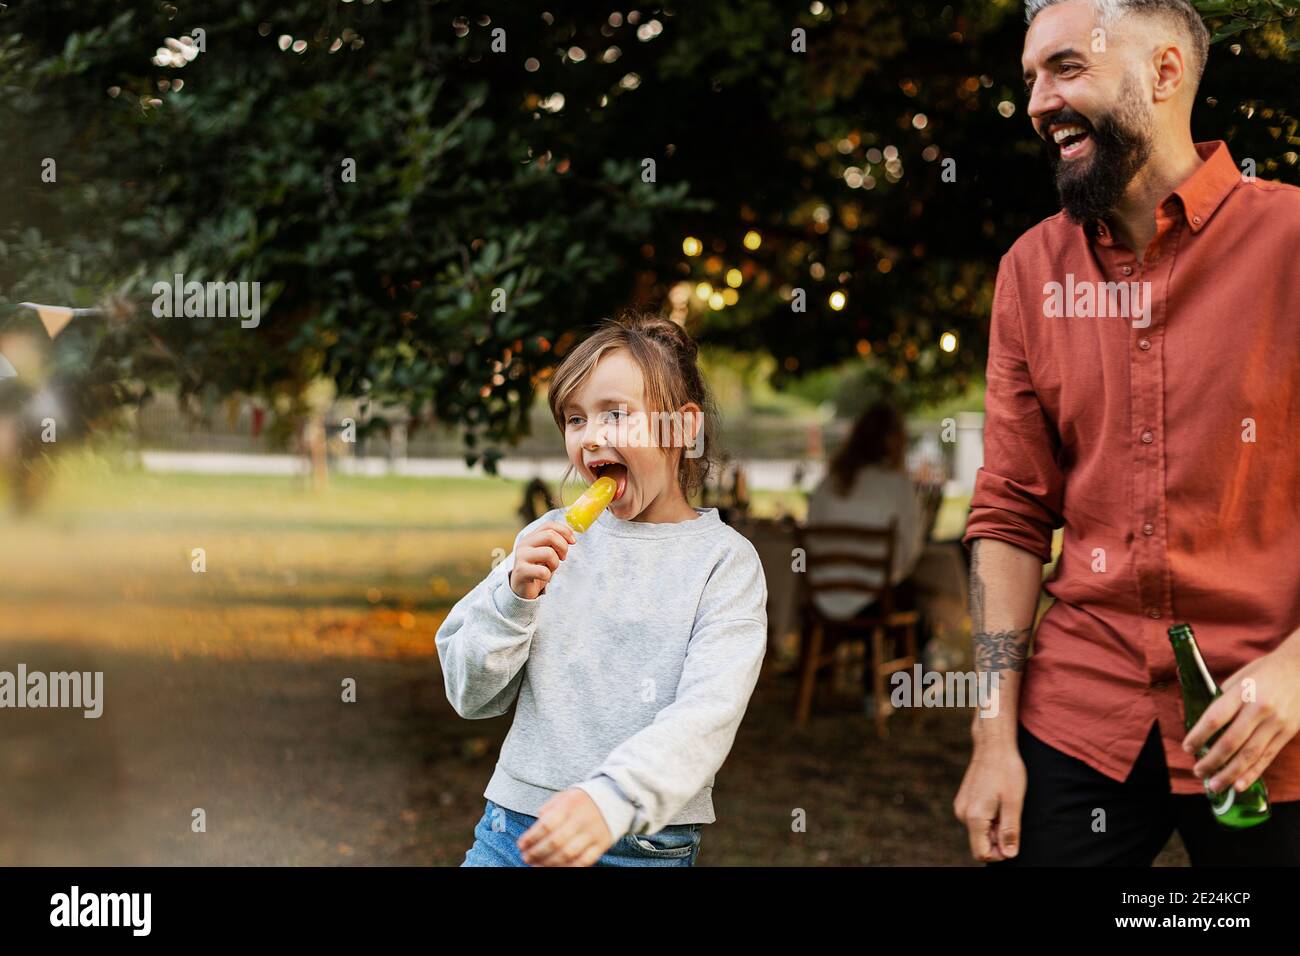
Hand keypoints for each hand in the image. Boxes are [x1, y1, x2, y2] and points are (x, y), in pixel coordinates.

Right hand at [508, 521, 575, 599]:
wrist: (523, 589)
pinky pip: (543, 571)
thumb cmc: (538, 569)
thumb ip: (555, 542)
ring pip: (548, 553)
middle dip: (563, 547)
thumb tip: (571, 536)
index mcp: (531, 537)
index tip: (573, 541)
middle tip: (563, 557)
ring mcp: (521, 557)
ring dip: (555, 563)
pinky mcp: (521, 571)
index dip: (564, 531)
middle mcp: (524, 544)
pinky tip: (543, 577)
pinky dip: (548, 576)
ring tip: (551, 568)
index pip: (549, 525)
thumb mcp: (547, 553)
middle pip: (550, 535)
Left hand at [517, 789, 614, 866]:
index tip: (521, 845)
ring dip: (549, 863)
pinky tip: (556, 868)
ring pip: (568, 854)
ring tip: (537, 865)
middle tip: (526, 857)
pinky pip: (583, 861)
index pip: (546, 825)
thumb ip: (549, 809)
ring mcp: (592, 834)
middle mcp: (581, 820)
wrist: (615, 797)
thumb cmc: (582, 799)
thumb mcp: (564, 796)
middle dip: (537, 853)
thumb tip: (535, 826)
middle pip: (555, 842)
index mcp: (569, 806)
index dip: (531, 838)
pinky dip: (568, 868)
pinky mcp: (601, 845)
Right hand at [954, 739, 1025, 861]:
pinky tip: (997, 800)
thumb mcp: (1014, 802)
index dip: (1000, 853)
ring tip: (1005, 805)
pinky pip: (976, 820)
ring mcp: (961, 806)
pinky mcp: (963, 800)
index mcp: (974, 816)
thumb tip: (1009, 854)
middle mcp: (962, 814)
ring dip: (994, 827)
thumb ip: (1010, 830)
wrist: (993, 745)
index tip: (1012, 839)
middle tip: (1010, 816)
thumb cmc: (1006, 771)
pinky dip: (988, 817)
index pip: (982, 853)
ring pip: (979, 831)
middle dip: (998, 838)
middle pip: (981, 843)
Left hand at [1182, 639, 1299, 793]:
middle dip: (1212, 760)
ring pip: (1250, 754)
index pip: (1216, 717)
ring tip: (1214, 785)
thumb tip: (1204, 723)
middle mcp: (1260, 709)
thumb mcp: (1240, 677)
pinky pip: (1268, 757)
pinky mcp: (1287, 733)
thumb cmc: (1264, 671)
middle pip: (1231, 741)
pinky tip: (1239, 785)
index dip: (1199, 735)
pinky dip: (1253, 773)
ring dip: (1229, 773)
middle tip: (1197, 771)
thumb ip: (1224, 699)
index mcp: (1243, 691)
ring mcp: (1276, 723)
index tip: (1187, 747)